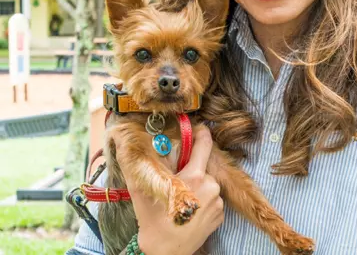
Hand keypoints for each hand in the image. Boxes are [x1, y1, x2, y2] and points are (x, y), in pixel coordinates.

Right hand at [117, 126, 222, 254]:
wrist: (165, 254)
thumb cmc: (153, 222)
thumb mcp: (141, 191)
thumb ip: (135, 163)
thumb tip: (120, 138)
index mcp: (195, 177)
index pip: (204, 143)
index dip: (200, 133)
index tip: (196, 129)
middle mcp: (211, 187)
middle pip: (203, 166)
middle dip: (191, 169)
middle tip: (177, 181)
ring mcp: (218, 202)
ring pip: (208, 183)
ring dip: (197, 186)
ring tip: (181, 200)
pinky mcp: (221, 215)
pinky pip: (213, 199)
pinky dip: (203, 200)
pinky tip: (190, 210)